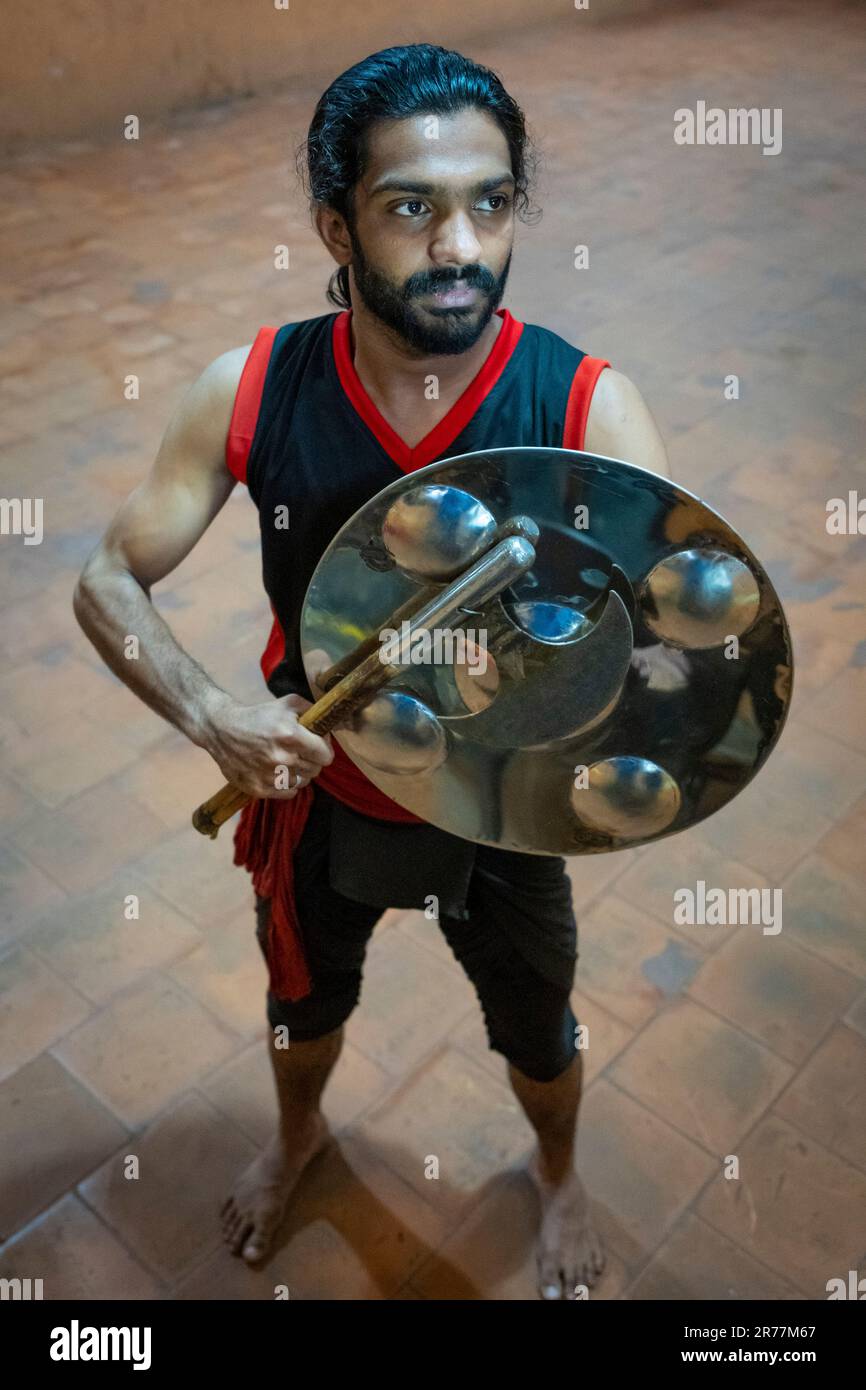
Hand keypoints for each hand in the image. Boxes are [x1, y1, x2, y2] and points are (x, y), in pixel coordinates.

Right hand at [204, 693, 333, 798]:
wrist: (222, 730)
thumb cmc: (258, 715)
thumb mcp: (287, 703)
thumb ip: (312, 711)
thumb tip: (329, 725)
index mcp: (291, 735)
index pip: (326, 756)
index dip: (324, 749)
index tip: (318, 746)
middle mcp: (282, 758)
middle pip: (316, 770)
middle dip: (312, 760)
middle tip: (300, 752)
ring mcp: (270, 776)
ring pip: (303, 782)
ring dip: (299, 772)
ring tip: (287, 760)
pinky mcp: (259, 789)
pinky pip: (288, 792)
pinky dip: (287, 784)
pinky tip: (278, 771)